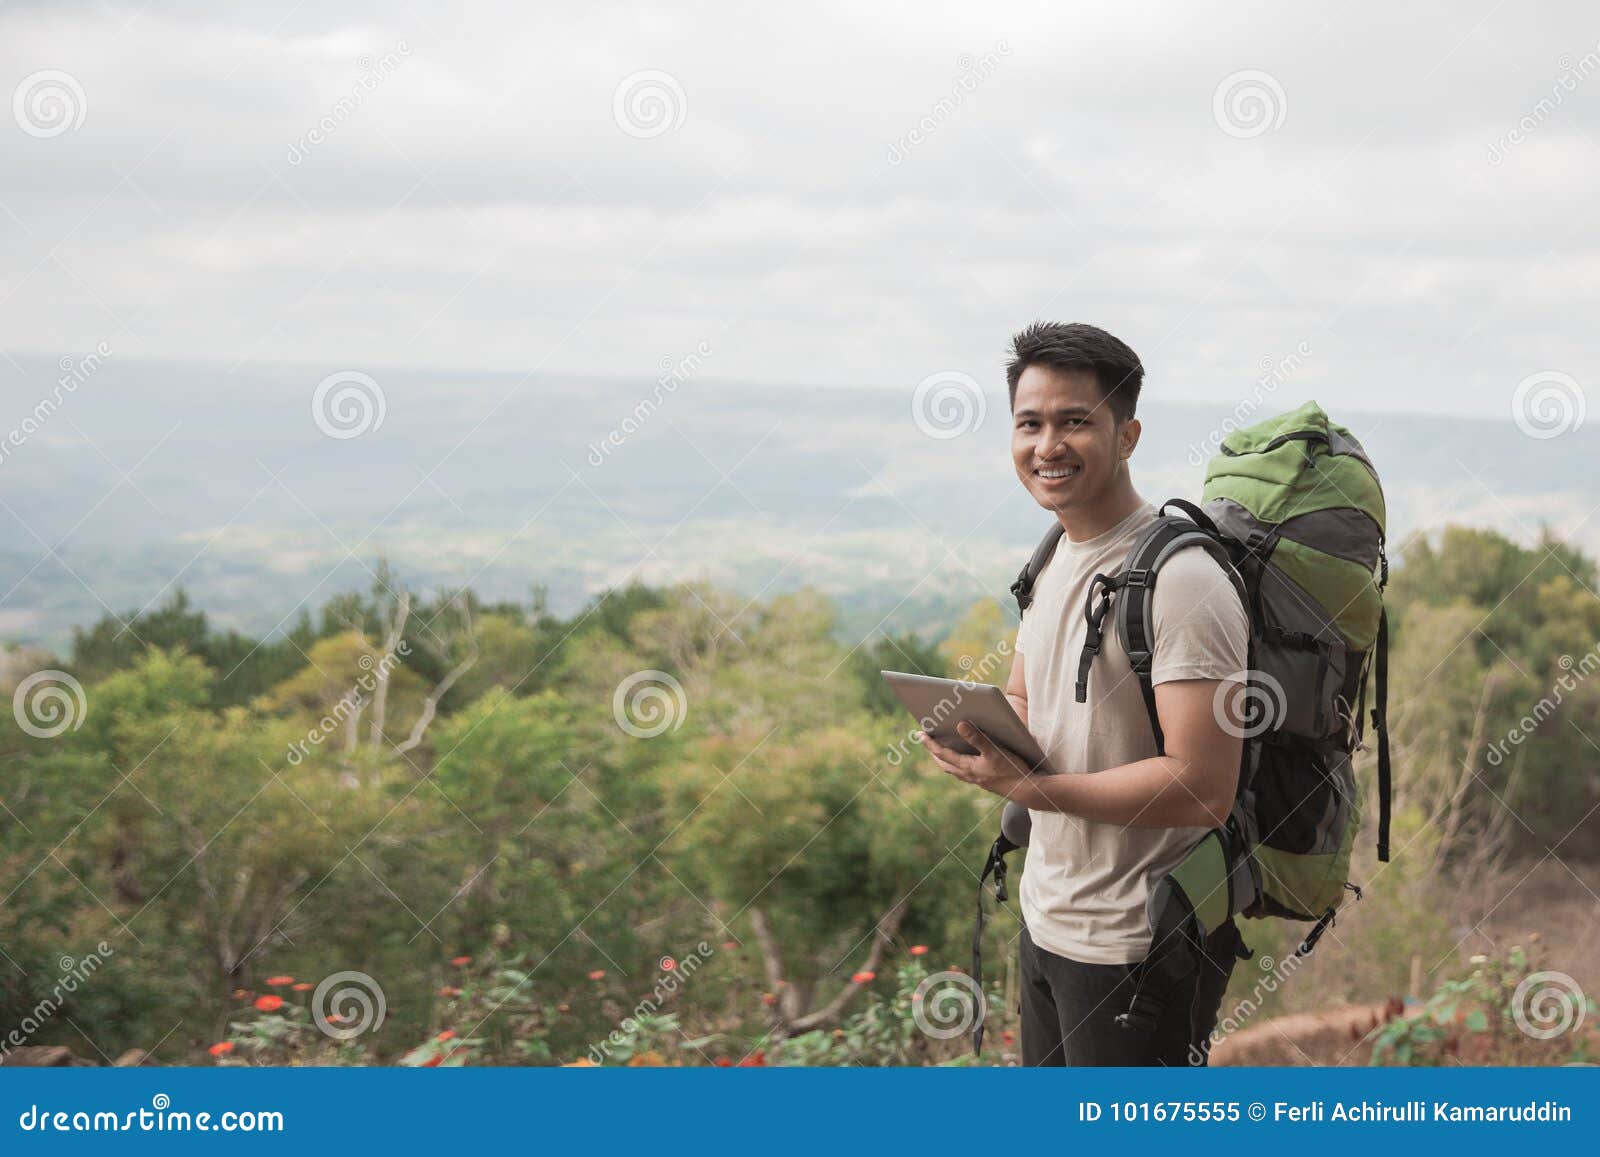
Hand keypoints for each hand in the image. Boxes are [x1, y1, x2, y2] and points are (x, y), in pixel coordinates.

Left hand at [917, 723, 1036, 800]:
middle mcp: (968, 775)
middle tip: (926, 741)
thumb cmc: (1011, 770)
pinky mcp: (984, 782)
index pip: (942, 753)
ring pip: (953, 769)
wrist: (1026, 790)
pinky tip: (964, 761)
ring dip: (945, 759)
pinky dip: (957, 765)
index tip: (920, 734)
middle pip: (944, 763)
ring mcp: (976, 780)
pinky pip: (964, 773)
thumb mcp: (994, 751)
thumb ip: (977, 738)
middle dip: (934, 752)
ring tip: (940, 750)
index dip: (930, 743)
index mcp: (967, 767)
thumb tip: (960, 725)